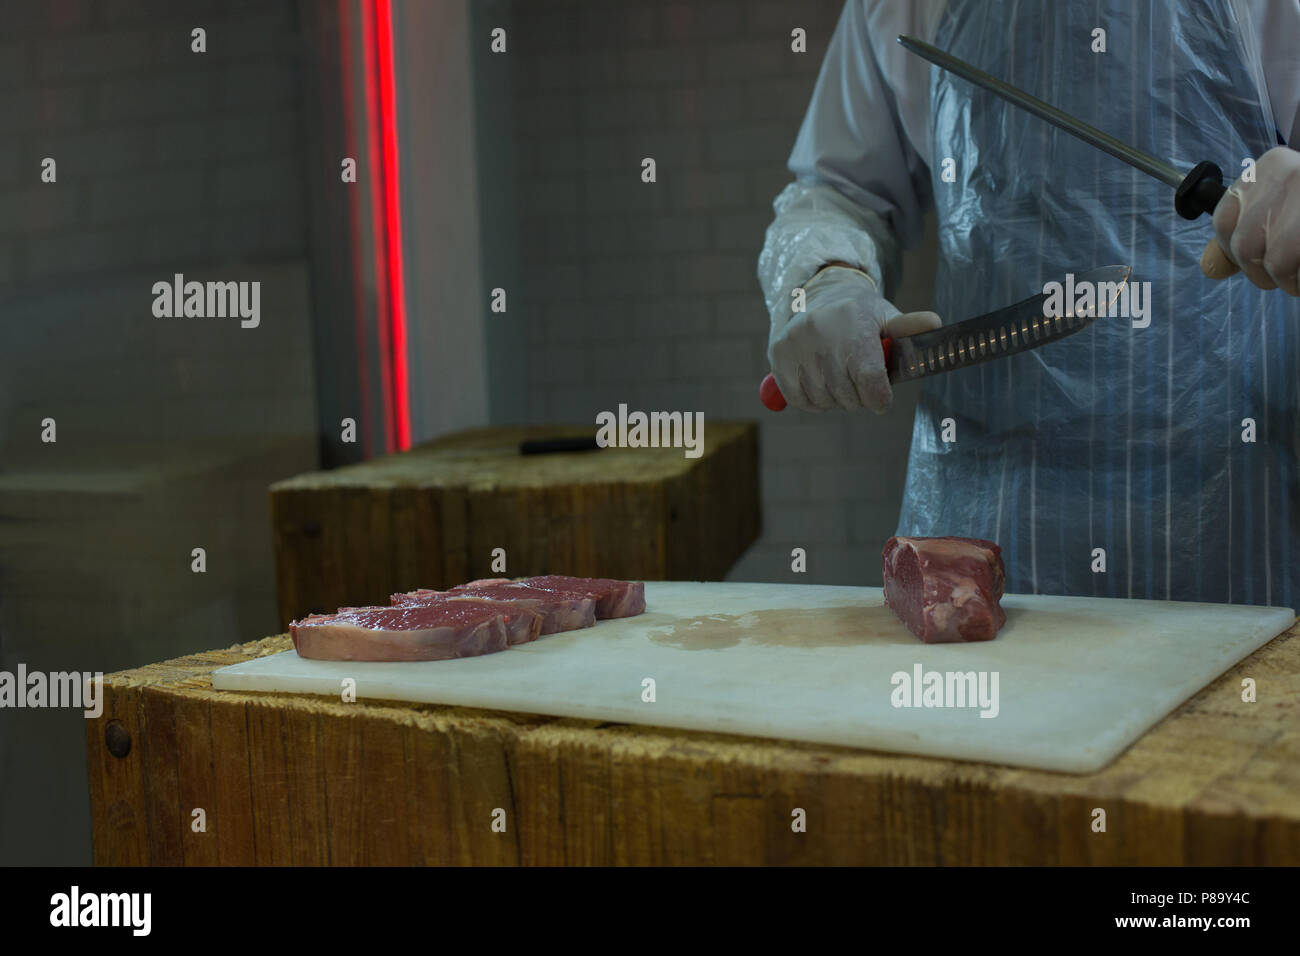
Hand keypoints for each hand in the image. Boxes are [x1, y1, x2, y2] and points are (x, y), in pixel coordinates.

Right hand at [767, 267, 941, 411]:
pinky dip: (812, 402)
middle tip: (860, 388)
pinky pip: (798, 398)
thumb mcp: (886, 318)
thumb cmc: (860, 315)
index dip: (879, 399)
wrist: (819, 296)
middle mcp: (822, 331)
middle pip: (846, 395)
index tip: (882, 400)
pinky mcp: (778, 354)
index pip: (870, 379)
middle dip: (858, 399)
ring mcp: (796, 342)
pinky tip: (821, 387)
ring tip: (840, 384)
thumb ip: (909, 328)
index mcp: (855, 322)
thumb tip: (935, 324)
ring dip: (835, 402)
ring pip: (822, 400)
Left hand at [1200, 146, 1299, 295]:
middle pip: (1246, 246)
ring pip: (1277, 261)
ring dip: (1291, 280)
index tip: (1258, 259)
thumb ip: (1240, 239)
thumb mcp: (1277, 215)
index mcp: (1269, 167)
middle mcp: (1290, 171)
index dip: (1236, 253)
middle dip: (1264, 272)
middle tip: (1288, 272)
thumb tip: (1210, 268)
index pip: (1222, 222)